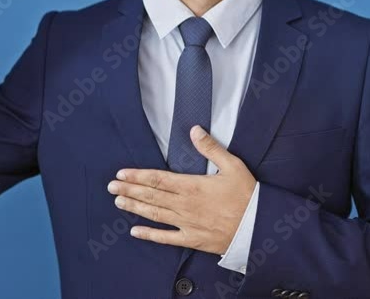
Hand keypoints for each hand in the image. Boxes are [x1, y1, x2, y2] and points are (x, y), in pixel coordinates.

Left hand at [107, 125, 256, 254]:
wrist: (258, 226)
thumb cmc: (247, 195)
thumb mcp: (232, 166)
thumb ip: (211, 148)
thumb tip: (194, 130)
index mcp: (192, 186)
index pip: (158, 179)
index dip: (138, 176)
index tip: (122, 174)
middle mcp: (184, 205)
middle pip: (151, 196)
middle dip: (129, 190)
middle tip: (111, 186)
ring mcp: (187, 224)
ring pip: (154, 214)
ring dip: (135, 208)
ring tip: (118, 202)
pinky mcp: (192, 239)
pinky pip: (166, 238)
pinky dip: (150, 235)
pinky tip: (135, 232)